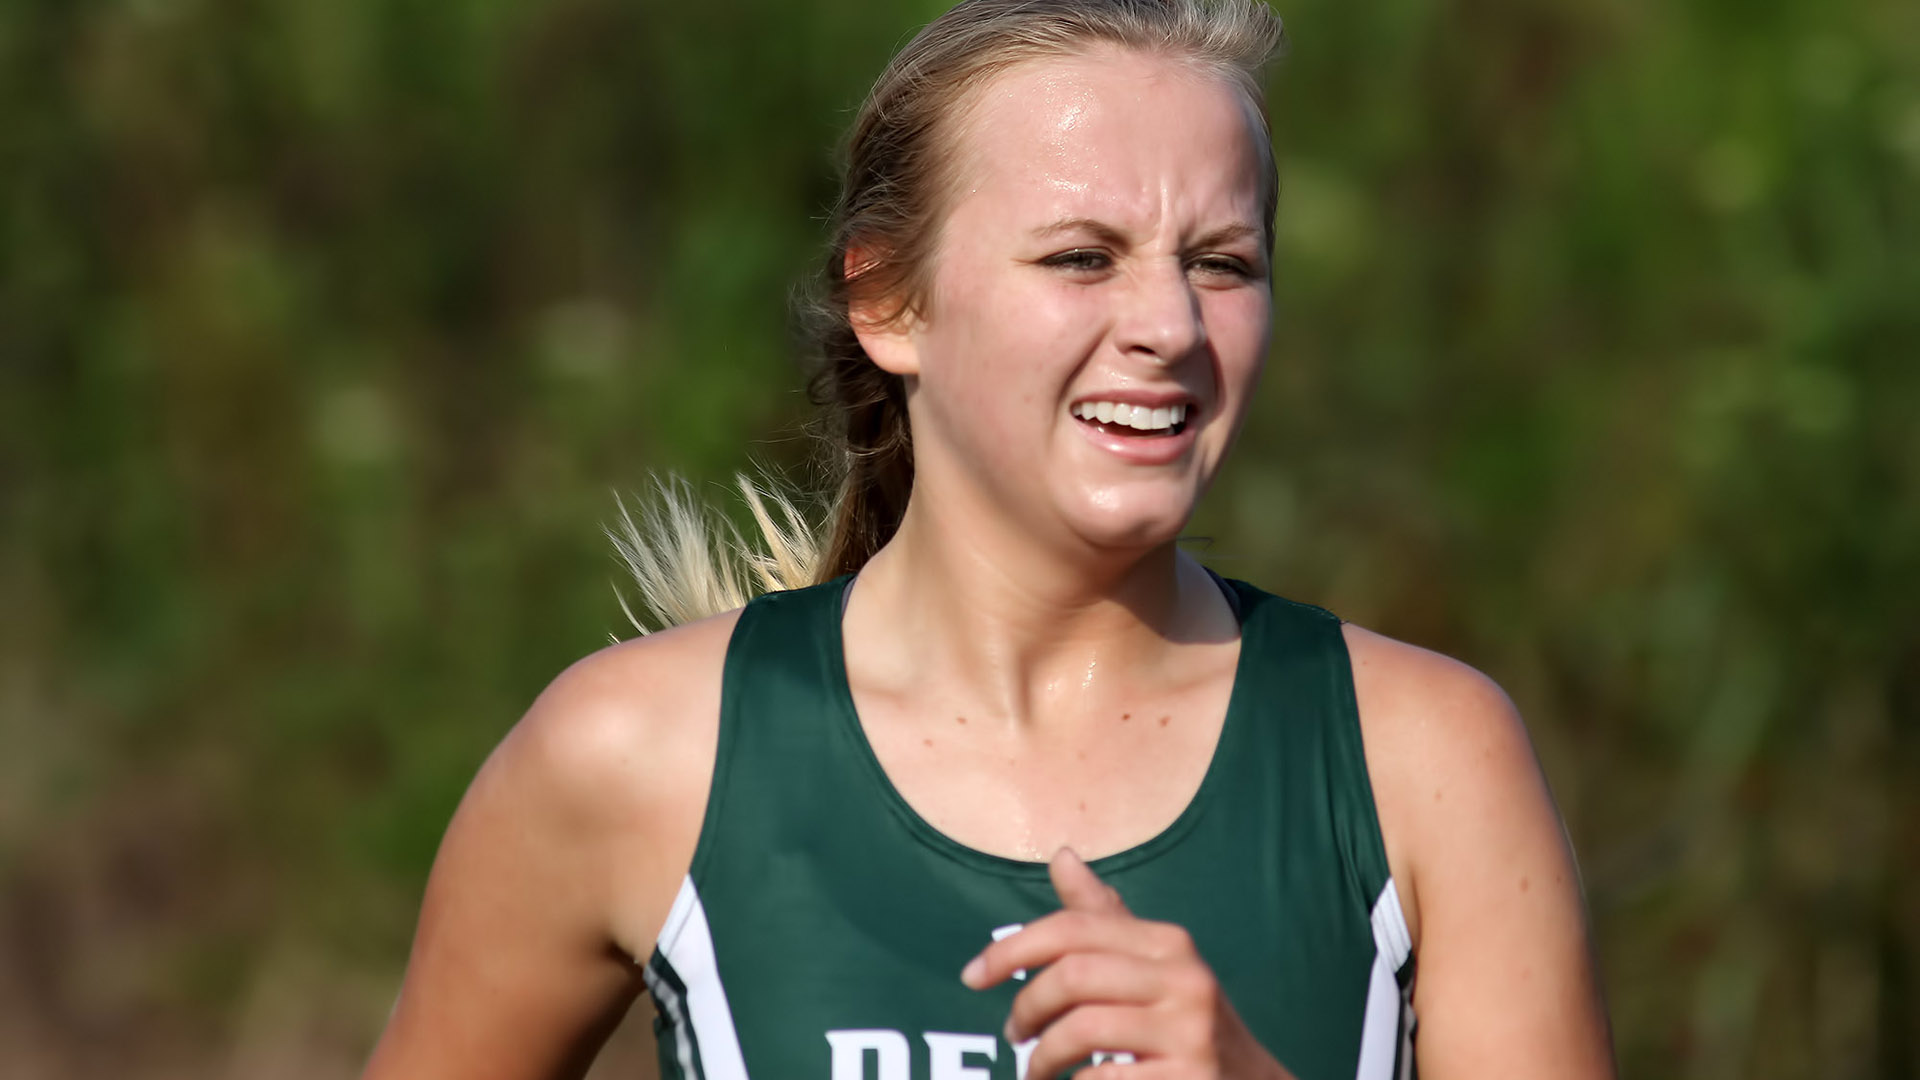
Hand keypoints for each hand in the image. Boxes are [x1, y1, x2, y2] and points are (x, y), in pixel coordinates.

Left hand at [960, 849, 1294, 1079]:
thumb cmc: (1184, 1024)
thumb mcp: (1154, 967)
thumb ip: (1103, 919)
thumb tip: (1061, 856)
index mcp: (1170, 943)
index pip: (1073, 928)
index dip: (1012, 949)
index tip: (972, 975)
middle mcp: (1186, 980)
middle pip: (1072, 976)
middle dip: (1026, 1008)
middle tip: (1013, 1035)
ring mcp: (1191, 1034)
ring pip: (1082, 1030)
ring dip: (1041, 1058)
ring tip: (1035, 1072)